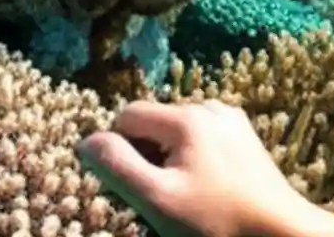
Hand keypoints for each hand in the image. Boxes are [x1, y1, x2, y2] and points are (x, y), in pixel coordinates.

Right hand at [77, 100, 309, 236]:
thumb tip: (86, 142)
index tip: (136, 189)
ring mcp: (231, 122)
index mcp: (185, 117)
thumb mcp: (158, 200)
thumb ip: (116, 166)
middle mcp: (209, 108)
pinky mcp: (246, 139)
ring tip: (187, 198)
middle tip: (163, 199)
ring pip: (176, 133)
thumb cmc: (219, 224)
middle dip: (147, 157)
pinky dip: (194, 161)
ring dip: (170, 160)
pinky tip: (209, 191)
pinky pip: (202, 140)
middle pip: (152, 124)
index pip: (126, 117)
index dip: (119, 152)